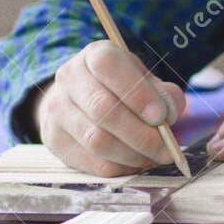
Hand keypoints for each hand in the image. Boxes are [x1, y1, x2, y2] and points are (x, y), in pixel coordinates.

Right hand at [36, 40, 187, 175]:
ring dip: (132, 155)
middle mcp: (69, 77)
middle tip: (166, 148)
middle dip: (141, 134)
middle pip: (103, 109)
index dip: (137, 93)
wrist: (78, 99)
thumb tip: (169, 113)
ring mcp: (57, 109)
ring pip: (97, 140)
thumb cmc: (120, 88)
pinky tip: (134, 163)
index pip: (109, 67)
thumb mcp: (144, 80)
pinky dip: (120, 168)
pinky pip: (92, 163)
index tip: (161, 116)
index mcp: (94, 55)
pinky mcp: (54, 139)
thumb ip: (163, 94)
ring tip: (152, 157)